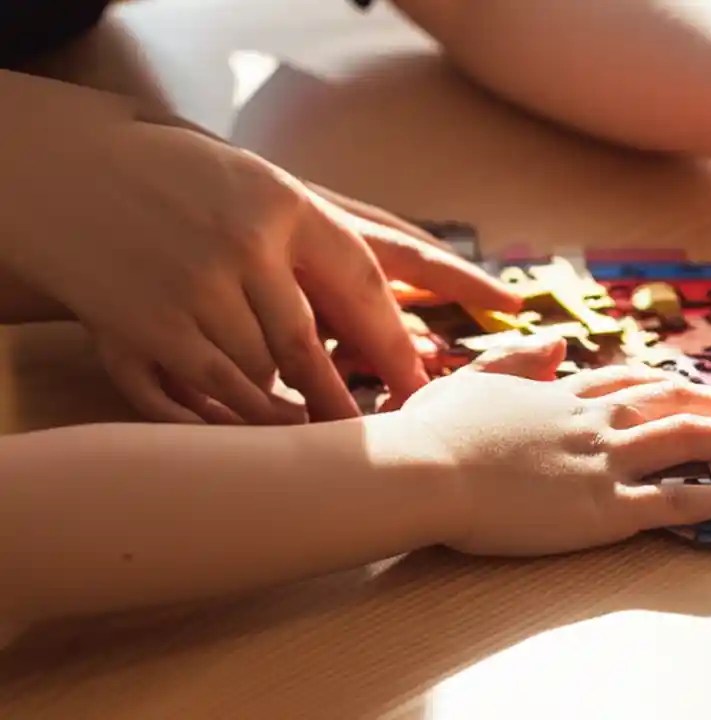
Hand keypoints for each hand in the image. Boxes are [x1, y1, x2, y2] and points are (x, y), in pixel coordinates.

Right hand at [4, 121, 520, 424]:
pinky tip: (253, 425)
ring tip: (310, 430)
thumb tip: (403, 299)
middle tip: (373, 435)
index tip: (418, 385)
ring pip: (261, 374)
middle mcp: (241, 244)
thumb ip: (318, 239)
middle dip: (343, 399)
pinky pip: (209, 390)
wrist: (60, 168)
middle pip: (311, 346)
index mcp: (282, 201)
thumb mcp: (257, 183)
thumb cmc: (177, 177)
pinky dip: (235, 415)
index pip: (361, 285)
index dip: (395, 345)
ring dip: (285, 406)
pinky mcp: (145, 324)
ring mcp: (191, 287)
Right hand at [399, 337, 710, 555]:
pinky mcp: (605, 510)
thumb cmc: (433, 432)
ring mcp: (604, 463)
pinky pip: (677, 501)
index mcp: (561, 394)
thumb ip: (518, 360)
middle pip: (673, 404)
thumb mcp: (473, 379)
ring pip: (688, 442)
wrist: (424, 471)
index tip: (697, 389)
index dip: (670, 386)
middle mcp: (593, 421)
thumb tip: (554, 342)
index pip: (629, 382)